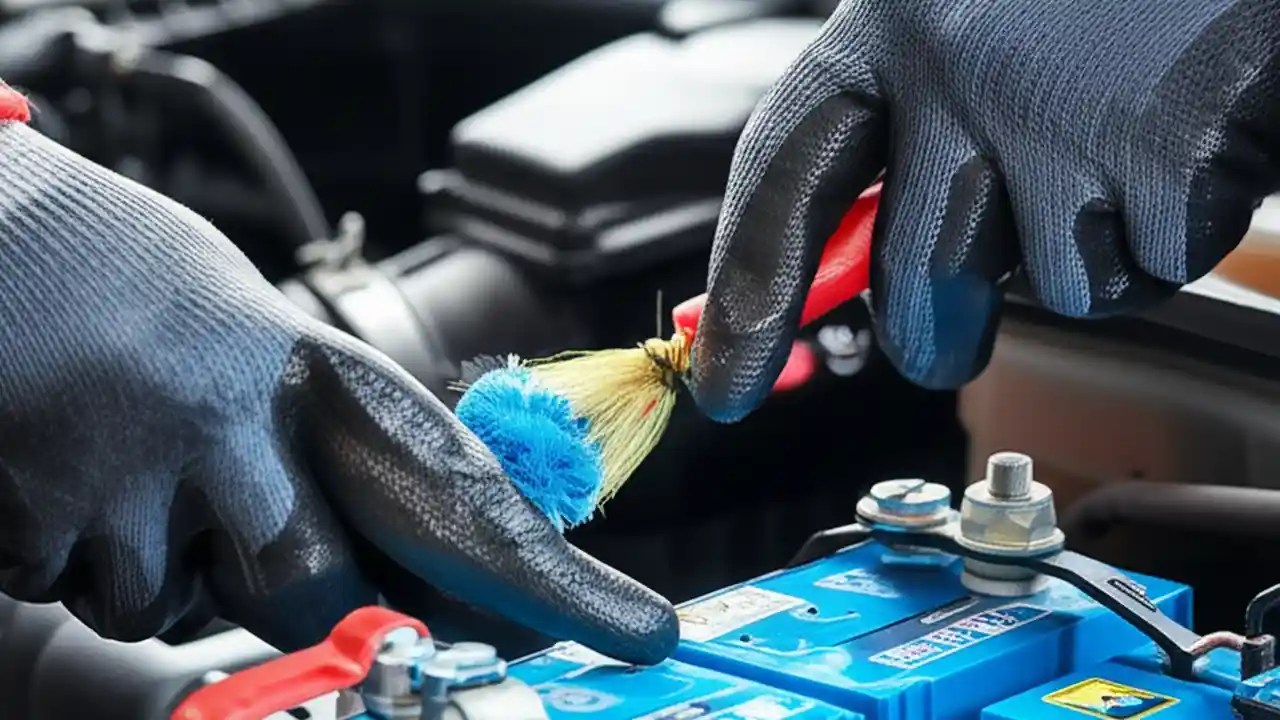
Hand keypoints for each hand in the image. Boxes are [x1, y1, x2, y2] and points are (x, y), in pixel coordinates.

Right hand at [0, 121, 676, 662]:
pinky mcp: (42, 512)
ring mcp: (136, 470)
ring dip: (158, 560)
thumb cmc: (157, 303)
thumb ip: (338, 457)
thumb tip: (412, 559)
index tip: (641, 632)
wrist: (13, 248)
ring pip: (173, 607)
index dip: (556, 582)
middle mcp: (243, 423)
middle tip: (225, 499)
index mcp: (324, 378)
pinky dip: (72, 549)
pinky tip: (70, 469)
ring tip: (128, 458)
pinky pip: (77, 589)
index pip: (462, 499)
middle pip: (314, 592)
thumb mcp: (276, 358)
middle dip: (284, 586)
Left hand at [689, 0, 1279, 418]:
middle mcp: (958, 68)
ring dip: (1085, 257)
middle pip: (914, 285)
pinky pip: (1147, 270)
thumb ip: (885, 146)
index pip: (777, 194)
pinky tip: (1174, 149)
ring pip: (1050, 292)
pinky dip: (1167, 239)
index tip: (726, 384)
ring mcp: (1064, 113)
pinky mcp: (1168, 152)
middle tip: (956, 329)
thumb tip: (824, 276)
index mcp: (884, 31)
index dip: (747, 307)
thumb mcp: (951, 36)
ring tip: (1114, 152)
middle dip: (935, 336)